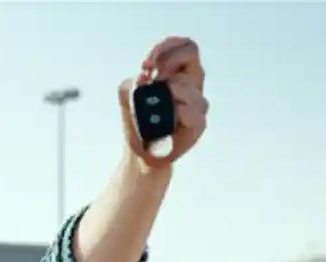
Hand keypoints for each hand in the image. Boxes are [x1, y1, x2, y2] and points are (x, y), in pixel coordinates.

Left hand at [118, 36, 208, 168]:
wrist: (142, 153)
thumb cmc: (139, 122)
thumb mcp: (127, 96)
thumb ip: (132, 82)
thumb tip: (143, 78)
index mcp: (179, 73)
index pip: (184, 45)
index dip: (165, 47)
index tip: (147, 64)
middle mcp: (192, 84)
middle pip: (191, 52)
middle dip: (165, 62)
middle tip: (152, 78)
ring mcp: (197, 103)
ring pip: (187, 84)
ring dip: (166, 91)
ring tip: (155, 108)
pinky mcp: (198, 124)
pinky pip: (192, 111)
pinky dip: (176, 111)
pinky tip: (168, 118)